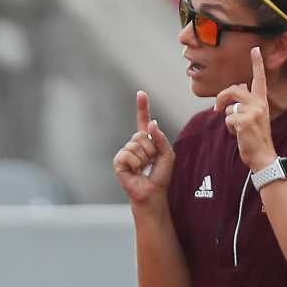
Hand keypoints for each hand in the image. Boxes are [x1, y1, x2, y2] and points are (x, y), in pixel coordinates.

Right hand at [111, 90, 173, 209]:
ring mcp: (125, 153)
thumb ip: (161, 138)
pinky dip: (135, 163)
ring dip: (144, 158)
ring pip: (135, 145)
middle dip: (150, 148)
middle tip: (150, 162)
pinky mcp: (118, 162)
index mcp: (146, 141)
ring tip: (143, 169)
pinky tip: (135, 172)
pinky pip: (128, 155)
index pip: (143, 121)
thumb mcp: (167, 154)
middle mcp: (134, 144)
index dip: (142, 107)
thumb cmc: (160, 175)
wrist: (152, 193)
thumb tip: (151, 124)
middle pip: (141, 134)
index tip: (141, 93)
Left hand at [214, 46, 275, 169]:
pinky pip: (227, 119)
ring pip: (229, 106)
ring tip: (235, 127)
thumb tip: (242, 86)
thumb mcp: (254, 116)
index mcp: (262, 101)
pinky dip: (228, 128)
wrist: (262, 155)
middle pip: (235, 89)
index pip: (259, 79)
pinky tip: (238, 134)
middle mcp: (260, 103)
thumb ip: (247, 101)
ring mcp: (253, 111)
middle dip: (222, 97)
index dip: (257, 64)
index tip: (255, 49)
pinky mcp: (245, 121)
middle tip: (216, 108)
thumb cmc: (255, 136)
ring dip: (227, 118)